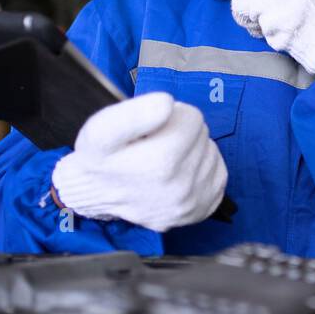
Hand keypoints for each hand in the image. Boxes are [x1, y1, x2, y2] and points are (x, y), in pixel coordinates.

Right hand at [51, 91, 227, 230]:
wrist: (95, 195)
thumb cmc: (100, 158)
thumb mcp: (101, 129)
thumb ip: (133, 113)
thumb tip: (167, 104)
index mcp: (160, 163)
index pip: (192, 117)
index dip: (171, 115)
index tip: (152, 127)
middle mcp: (180, 188)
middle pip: (202, 134)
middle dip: (181, 131)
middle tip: (154, 143)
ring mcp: (193, 203)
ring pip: (211, 151)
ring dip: (191, 150)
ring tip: (163, 158)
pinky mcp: (202, 209)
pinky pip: (219, 172)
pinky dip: (201, 168)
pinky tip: (178, 172)